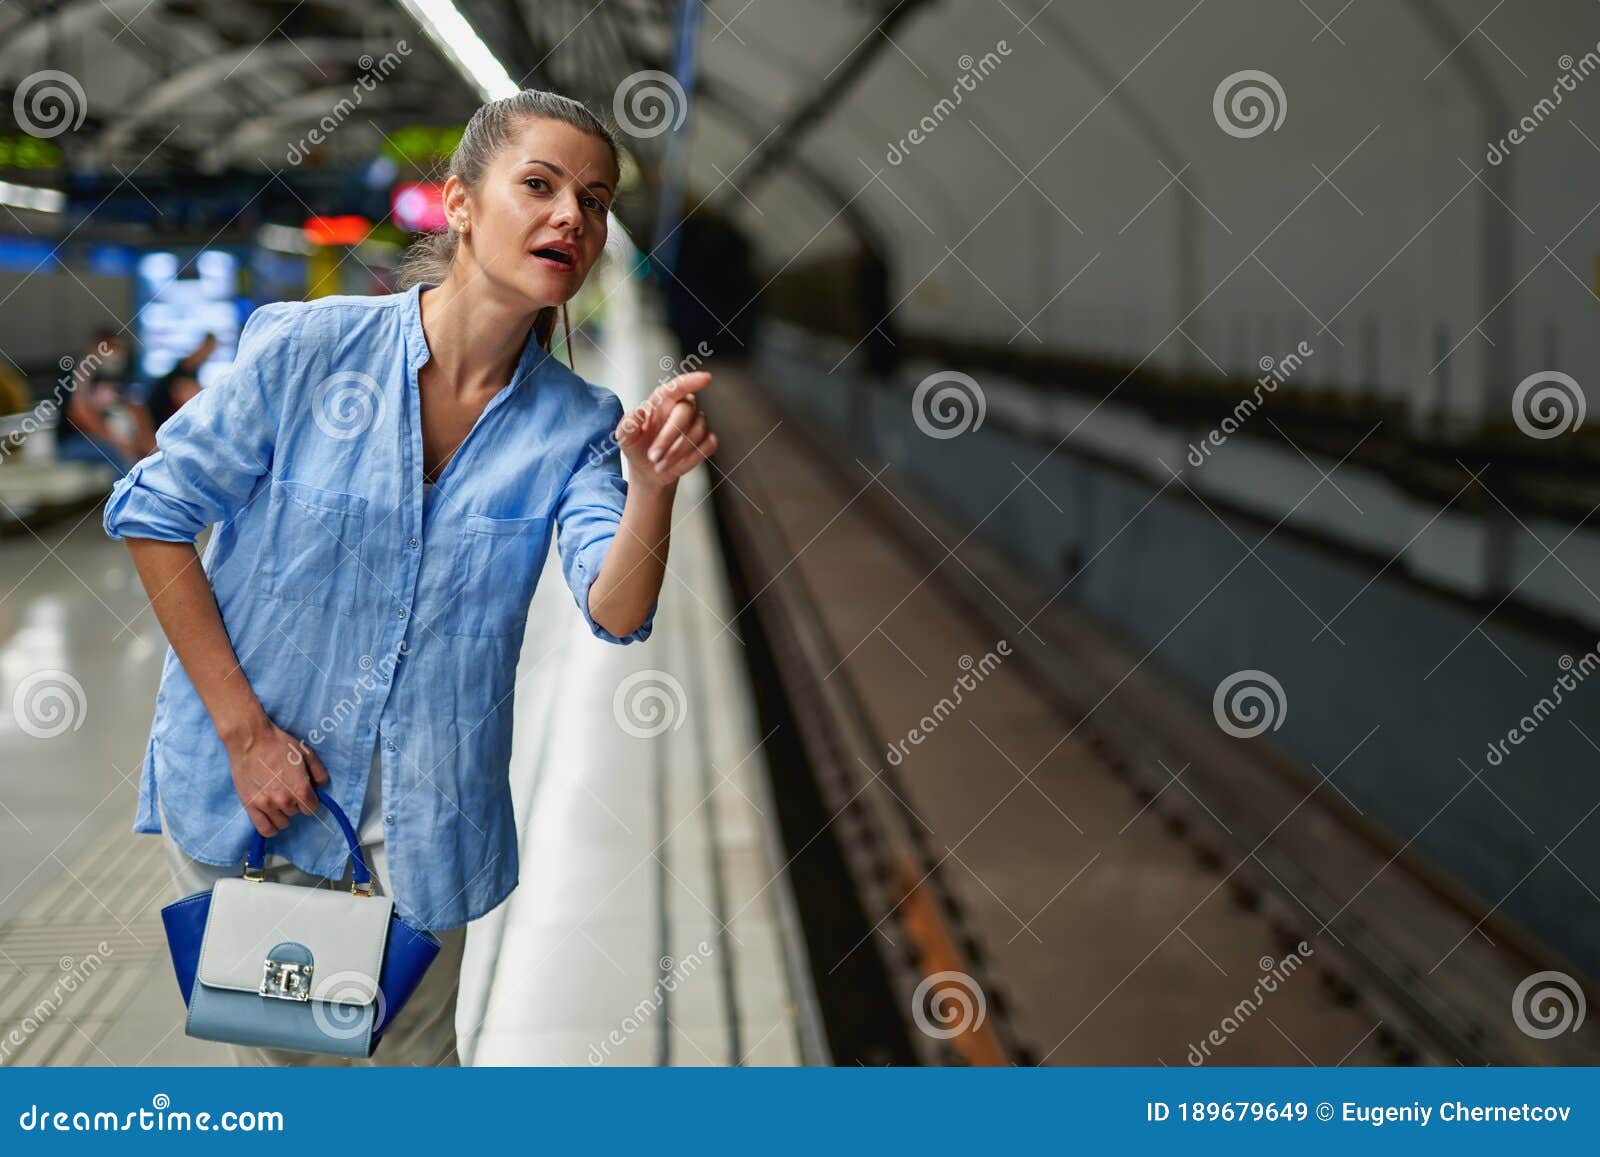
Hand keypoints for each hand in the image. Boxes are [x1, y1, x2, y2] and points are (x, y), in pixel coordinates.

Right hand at [225, 716, 330, 836]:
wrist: (249, 740)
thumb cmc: (278, 744)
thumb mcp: (306, 753)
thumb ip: (318, 772)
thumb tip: (320, 787)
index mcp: (299, 788)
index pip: (312, 808)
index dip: (310, 800)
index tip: (304, 792)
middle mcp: (284, 801)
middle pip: (296, 813)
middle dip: (295, 804)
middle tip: (287, 790)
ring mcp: (265, 805)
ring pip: (282, 823)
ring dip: (282, 814)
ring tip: (277, 800)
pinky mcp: (250, 806)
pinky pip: (264, 829)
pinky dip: (270, 827)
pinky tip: (272, 817)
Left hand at [614, 370, 717, 488]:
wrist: (648, 470)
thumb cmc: (637, 447)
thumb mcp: (624, 437)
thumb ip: (628, 424)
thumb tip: (638, 412)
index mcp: (662, 401)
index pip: (677, 387)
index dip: (691, 381)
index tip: (705, 378)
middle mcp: (682, 408)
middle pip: (685, 412)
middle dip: (668, 437)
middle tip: (653, 456)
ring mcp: (696, 424)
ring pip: (698, 431)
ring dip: (677, 452)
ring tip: (659, 465)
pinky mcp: (706, 440)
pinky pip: (708, 444)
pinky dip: (692, 457)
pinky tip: (677, 464)